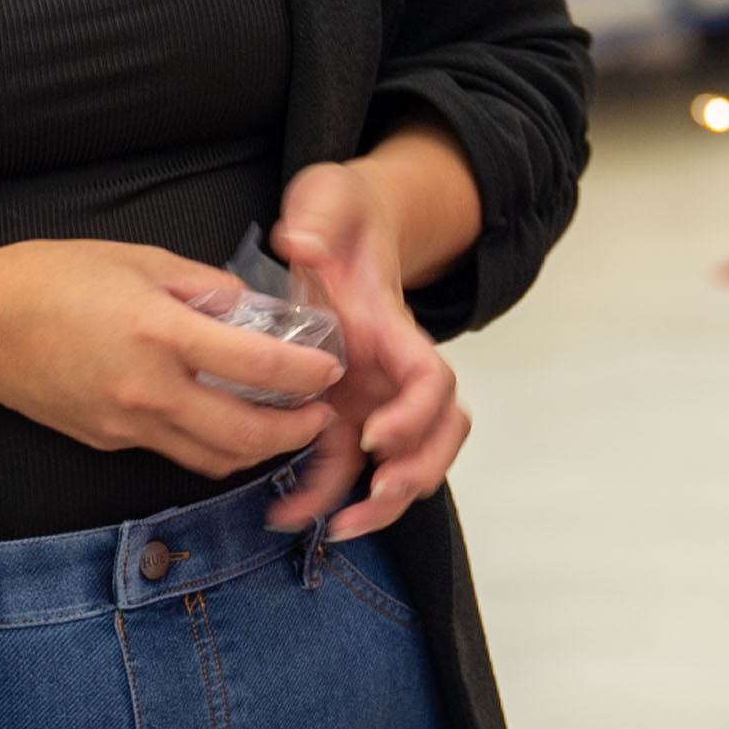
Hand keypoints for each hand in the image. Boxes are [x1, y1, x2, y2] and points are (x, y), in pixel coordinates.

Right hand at [0, 239, 338, 476]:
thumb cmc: (51, 280)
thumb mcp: (137, 259)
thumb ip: (202, 285)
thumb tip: (250, 307)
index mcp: (159, 332)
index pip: (257, 364)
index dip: (307, 372)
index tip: (330, 367)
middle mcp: (148, 389)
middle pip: (245, 436)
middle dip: (295, 432)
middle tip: (320, 414)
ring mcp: (127, 424)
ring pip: (213, 458)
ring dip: (257, 449)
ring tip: (282, 425)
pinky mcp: (111, 441)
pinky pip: (176, 452)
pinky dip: (212, 445)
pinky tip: (225, 421)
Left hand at [267, 158, 471, 540]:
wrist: (345, 232)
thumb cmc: (341, 219)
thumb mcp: (329, 200)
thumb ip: (319, 219)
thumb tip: (303, 243)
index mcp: (395, 331)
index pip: (430, 381)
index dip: (413, 415)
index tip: (375, 435)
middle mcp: (394, 373)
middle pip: (438, 436)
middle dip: (415, 473)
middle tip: (375, 493)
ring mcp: (373, 399)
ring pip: (401, 464)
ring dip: (379, 504)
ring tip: (338, 528)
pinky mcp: (343, 414)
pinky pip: (345, 470)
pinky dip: (326, 500)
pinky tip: (290, 516)